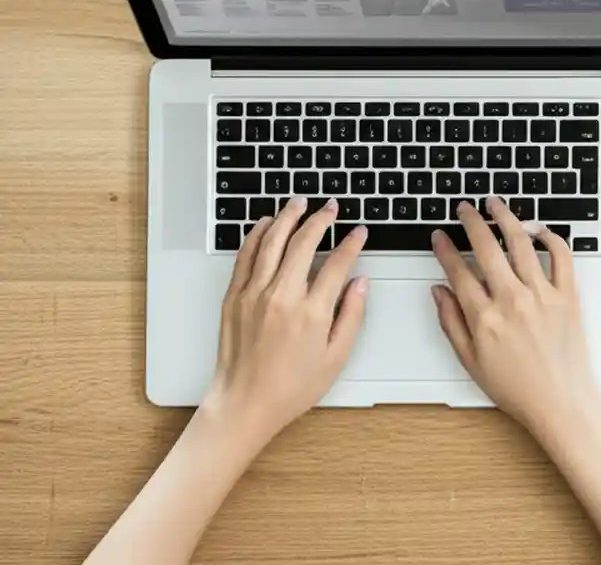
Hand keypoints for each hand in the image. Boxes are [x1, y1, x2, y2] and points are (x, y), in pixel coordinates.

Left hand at [204, 197, 369, 442]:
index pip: (336, 264)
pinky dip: (256, 234)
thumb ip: (352, 316)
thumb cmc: (290, 388)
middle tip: (330, 207)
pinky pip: (245, 256)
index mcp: (311, 313)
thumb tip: (360, 284)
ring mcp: (253, 294)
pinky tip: (266, 224)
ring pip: (271, 241)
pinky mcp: (234, 297)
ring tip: (299, 202)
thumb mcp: (336, 357)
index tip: (359, 233)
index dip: (351, 243)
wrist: (244, 403)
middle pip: (303, 243)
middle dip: (320, 219)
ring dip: (287, 217)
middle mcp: (281, 297)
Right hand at [430, 197, 600, 432]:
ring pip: (521, 242)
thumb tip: (439, 292)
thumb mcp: (470, 361)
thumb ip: (451, 323)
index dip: (445, 249)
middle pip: (487, 247)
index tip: (439, 237)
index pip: (458, 271)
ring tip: (495, 204)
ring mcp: (542, 295)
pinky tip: (538, 230)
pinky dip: (550, 237)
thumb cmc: (517, 388)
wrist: (560, 402)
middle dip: (471, 221)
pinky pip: (561, 256)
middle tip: (464, 208)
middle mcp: (512, 300)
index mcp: (484, 318)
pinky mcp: (567, 296)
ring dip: (506, 217)